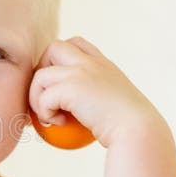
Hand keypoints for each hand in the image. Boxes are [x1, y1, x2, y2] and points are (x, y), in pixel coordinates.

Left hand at [28, 36, 161, 147]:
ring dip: (37, 97)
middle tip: (48, 96)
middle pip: (53, 47)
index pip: (76, 44)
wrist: (138, 132)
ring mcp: (81, 72)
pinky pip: (44, 98)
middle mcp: (91, 62)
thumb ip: (97, 96)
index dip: (61, 59)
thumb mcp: (115, 103)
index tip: (62, 83)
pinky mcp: (71, 88)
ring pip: (40, 74)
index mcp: (103, 64)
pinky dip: (45, 113)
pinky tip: (59, 123)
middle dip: (42, 69)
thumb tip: (76, 109)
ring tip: (50, 115)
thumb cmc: (130, 128)